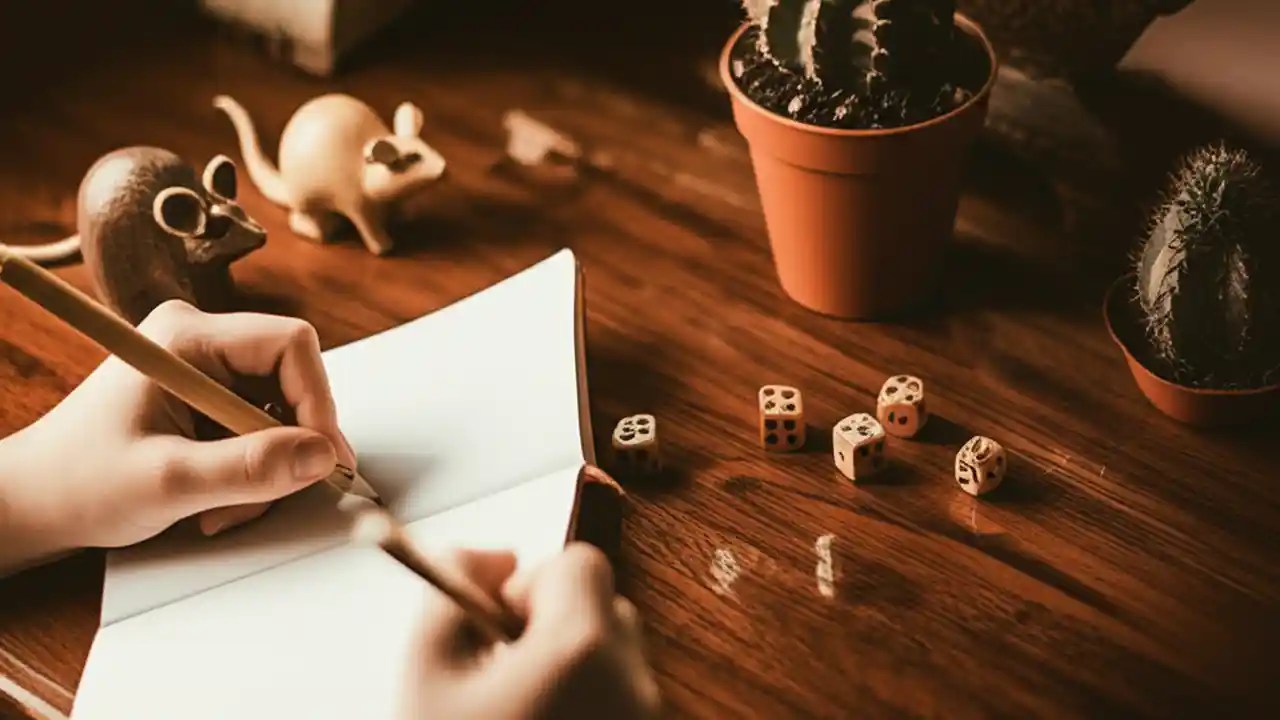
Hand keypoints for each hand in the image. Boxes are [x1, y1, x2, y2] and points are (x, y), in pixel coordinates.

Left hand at [0, 299, 354, 572]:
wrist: (35, 503)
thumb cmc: (79, 483)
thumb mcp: (169, 482)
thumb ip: (247, 469)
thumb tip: (321, 457)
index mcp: (187, 336)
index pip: (291, 345)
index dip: (317, 402)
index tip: (321, 459)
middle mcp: (202, 341)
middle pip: (292, 382)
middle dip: (284, 447)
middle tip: (260, 495)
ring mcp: (207, 370)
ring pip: (281, 414)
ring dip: (266, 468)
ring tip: (220, 506)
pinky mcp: (209, 399)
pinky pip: (261, 430)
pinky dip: (252, 471)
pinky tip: (216, 497)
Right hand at [403, 543, 660, 719]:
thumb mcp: (428, 670)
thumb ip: (452, 586)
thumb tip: (493, 554)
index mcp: (582, 648)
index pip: (580, 562)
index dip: (531, 586)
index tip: (501, 630)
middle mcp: (631, 680)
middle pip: (604, 607)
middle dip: (554, 626)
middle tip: (506, 672)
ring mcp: (646, 714)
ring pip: (614, 655)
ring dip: (572, 665)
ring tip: (525, 705)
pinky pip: (622, 693)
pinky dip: (590, 697)